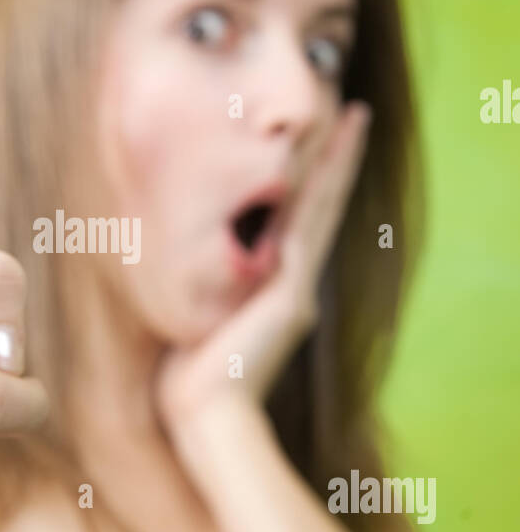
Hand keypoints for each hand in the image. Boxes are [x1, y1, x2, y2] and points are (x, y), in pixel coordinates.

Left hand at [155, 101, 371, 449]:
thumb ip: (199, 299)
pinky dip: (326, 183)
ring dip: (341, 159)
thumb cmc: (187, 384)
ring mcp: (297, 288)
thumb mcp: (193, 326)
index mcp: (275, 295)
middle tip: (355, 115)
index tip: (320, 145)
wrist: (203, 416)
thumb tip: (174, 280)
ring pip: (324, 207)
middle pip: (321, 208)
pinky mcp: (292, 291)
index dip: (313, 183)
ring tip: (356, 118)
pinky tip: (334, 150)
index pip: (298, 224)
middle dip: (336, 160)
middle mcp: (295, 287)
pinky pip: (311, 221)